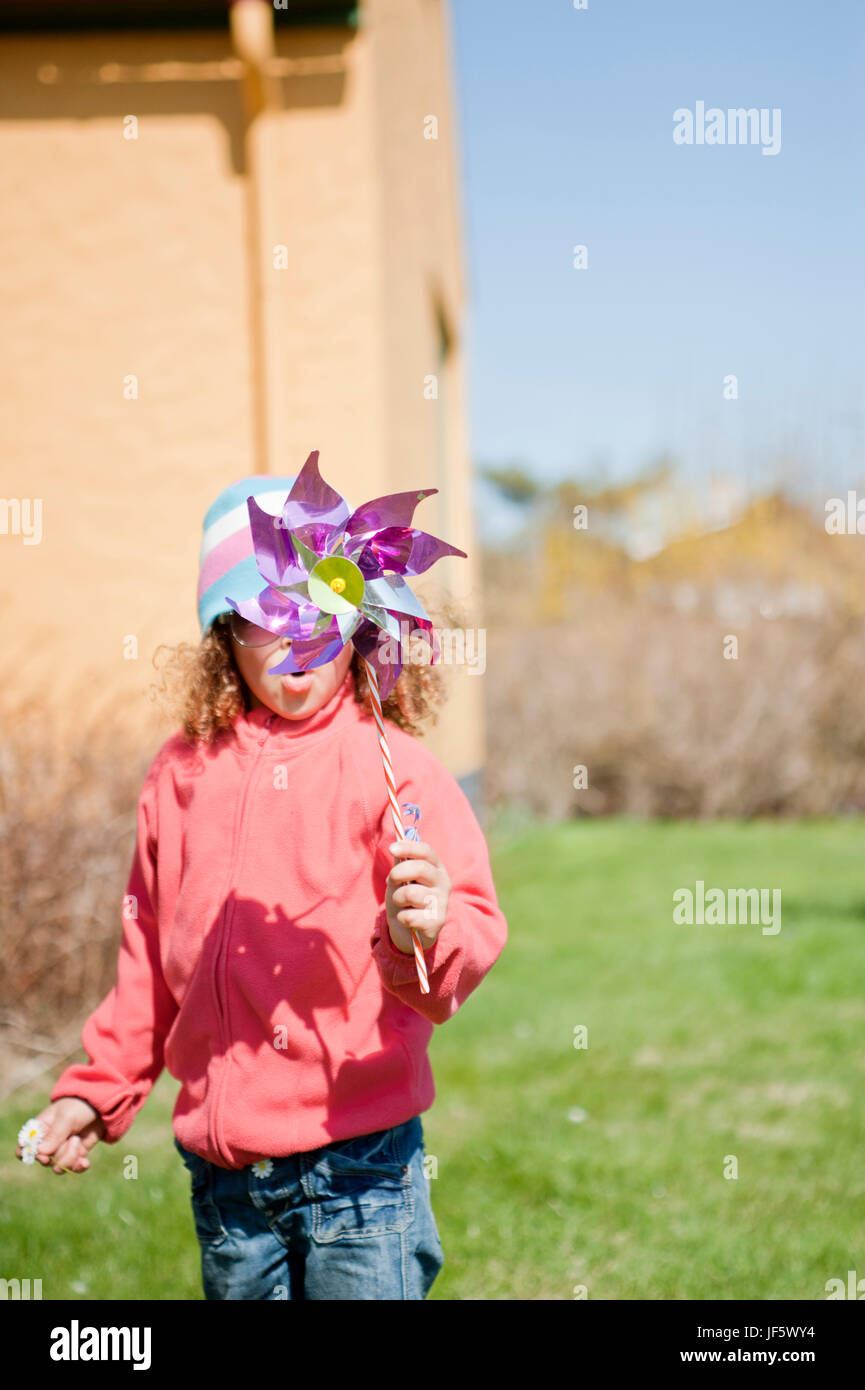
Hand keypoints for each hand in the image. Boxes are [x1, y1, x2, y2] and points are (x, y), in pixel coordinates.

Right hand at [15, 1097, 104, 1174]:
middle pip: (45, 1161)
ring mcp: (61, 1149)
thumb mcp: (67, 1117)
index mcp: (39, 1130)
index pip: (24, 1148)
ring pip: (58, 1167)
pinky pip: (72, 1168)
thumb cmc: (78, 1106)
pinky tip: (85, 1161)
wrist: (101, 1106)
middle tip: (73, 1139)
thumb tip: (41, 1152)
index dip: (31, 1155)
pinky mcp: (75, 1154)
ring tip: (78, 1141)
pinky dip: (78, 1167)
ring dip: (70, 1158)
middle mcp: (47, 1143)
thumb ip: (55, 1134)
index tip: (44, 1155)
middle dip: (60, 1154)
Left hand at [385, 840, 450, 954]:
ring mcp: (442, 903)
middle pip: (420, 868)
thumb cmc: (405, 900)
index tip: (391, 849)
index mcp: (436, 869)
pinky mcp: (436, 923)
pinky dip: (401, 918)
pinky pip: (408, 916)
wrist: (410, 932)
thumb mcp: (401, 879)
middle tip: (391, 881)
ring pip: (410, 893)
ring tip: (401, 904)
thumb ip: (401, 862)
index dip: (409, 848)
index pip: (426, 851)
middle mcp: (444, 884)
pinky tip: (406, 920)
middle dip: (398, 873)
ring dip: (397, 899)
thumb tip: (398, 843)